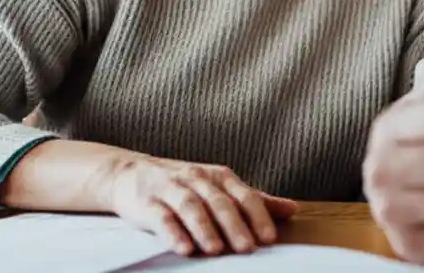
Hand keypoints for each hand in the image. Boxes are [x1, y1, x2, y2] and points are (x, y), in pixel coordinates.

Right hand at [100, 155, 298, 255]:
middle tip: (246, 248)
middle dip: (234, 225)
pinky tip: (183, 248)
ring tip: (215, 250)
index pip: (243, 195)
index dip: (257, 215)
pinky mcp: (147, 203)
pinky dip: (173, 233)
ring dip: (204, 229)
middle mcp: (197, 179)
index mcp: (219, 176)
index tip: (268, 237)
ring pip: (191, 207)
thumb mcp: (221, 188)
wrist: (131, 173)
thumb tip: (292, 209)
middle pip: (218, 202)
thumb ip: (254, 200)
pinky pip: (161, 218)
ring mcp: (171, 189)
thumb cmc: (185, 184)